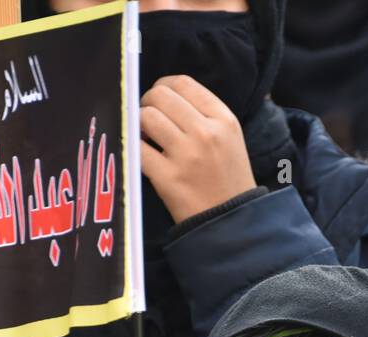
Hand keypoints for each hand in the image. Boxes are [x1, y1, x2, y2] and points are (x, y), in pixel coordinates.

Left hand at [139, 75, 255, 223]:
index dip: (163, 86)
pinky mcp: (168, 178)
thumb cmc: (227, 179)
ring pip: (146, 117)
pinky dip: (135, 148)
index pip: (183, 83)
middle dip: (147, 104)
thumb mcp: (229, 139)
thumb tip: (162, 96)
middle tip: (149, 121)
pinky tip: (144, 155)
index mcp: (223, 119)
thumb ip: (203, 114)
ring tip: (147, 138)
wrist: (232, 222)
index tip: (159, 99)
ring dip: (139, 125)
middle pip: (160, 96)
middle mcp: (206, 133)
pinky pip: (137, 148)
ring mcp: (187, 155)